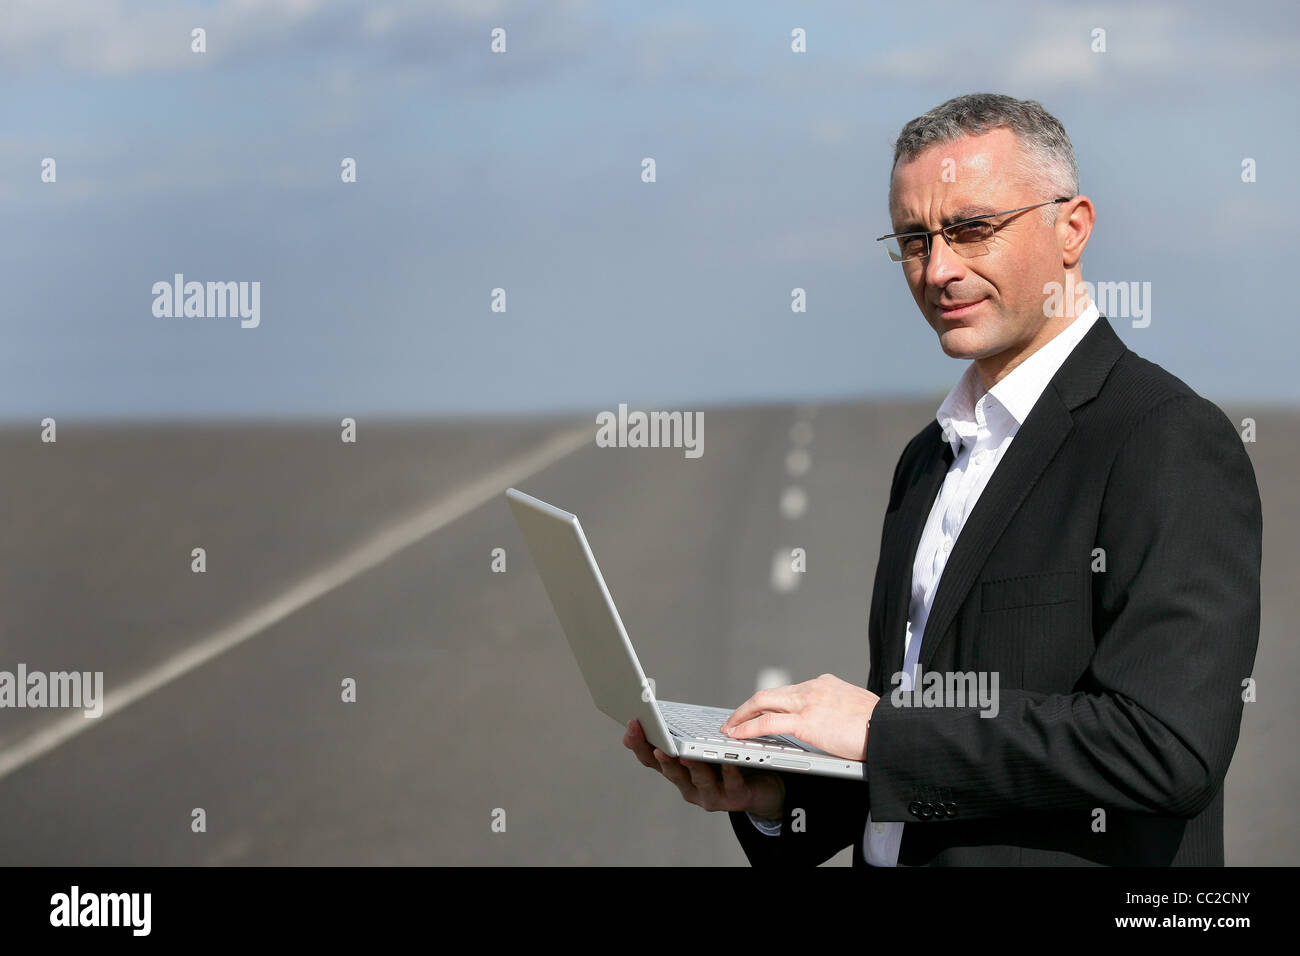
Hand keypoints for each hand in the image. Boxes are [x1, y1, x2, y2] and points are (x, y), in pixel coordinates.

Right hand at [622, 719, 785, 820]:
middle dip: (658, 754)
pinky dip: (729, 772)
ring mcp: (711, 796)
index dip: (638, 743)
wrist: (761, 788)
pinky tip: (728, 761)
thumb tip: (658, 713)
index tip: (632, 723)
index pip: (650, 758)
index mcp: (677, 771)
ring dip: (690, 767)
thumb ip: (681, 735)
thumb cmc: (725, 762)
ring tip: (684, 754)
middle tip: (651, 739)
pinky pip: (732, 784)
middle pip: (669, 771)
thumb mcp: (699, 747)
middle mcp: (688, 787)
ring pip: (698, 780)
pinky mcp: (736, 798)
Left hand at [721, 674, 878, 761]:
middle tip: (733, 718)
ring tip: (728, 728)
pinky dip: (748, 728)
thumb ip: (837, 710)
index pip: (788, 692)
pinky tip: (737, 735)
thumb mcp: (855, 708)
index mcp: (824, 684)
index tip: (759, 711)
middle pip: (770, 694)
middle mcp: (812, 688)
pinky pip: (768, 723)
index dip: (770, 702)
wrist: (891, 729)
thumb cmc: (880, 725)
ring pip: (763, 703)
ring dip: (741, 716)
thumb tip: (831, 722)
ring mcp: (808, 703)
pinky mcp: (806, 722)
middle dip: (748, 707)